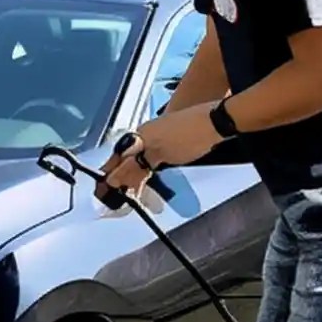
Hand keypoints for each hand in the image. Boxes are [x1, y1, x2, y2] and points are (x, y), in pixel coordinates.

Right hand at [98, 103, 223, 198]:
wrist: (217, 123)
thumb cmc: (189, 135)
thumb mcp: (159, 155)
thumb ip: (134, 167)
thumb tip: (113, 178)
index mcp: (138, 136)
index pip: (116, 159)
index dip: (110, 177)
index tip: (104, 194)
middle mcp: (144, 136)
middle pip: (127, 161)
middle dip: (121, 180)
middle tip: (118, 198)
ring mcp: (158, 138)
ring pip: (139, 162)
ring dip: (134, 178)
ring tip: (133, 195)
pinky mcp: (170, 143)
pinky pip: (151, 160)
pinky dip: (148, 173)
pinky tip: (148, 181)